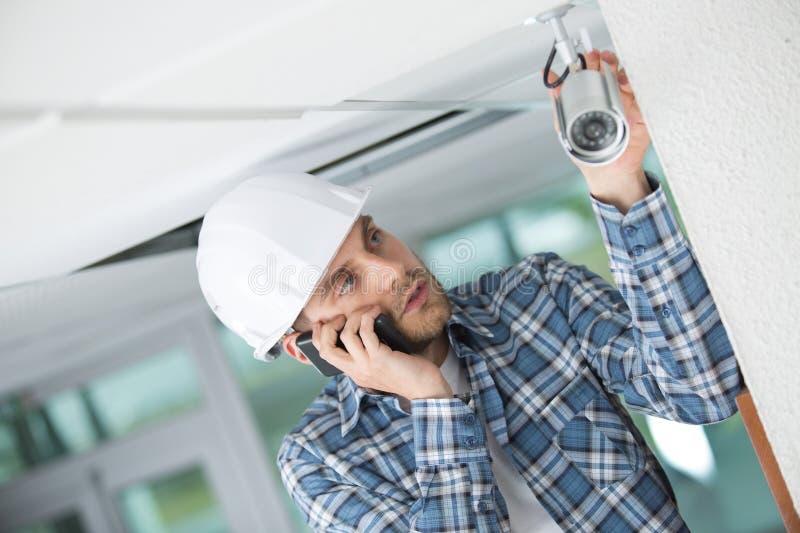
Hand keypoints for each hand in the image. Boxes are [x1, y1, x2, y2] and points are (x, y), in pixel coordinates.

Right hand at [312, 305, 452, 399]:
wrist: (425, 389)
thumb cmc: (409, 374)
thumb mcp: (382, 365)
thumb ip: (370, 354)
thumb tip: (366, 328)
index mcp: (355, 372)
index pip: (326, 356)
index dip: (317, 338)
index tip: (322, 323)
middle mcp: (357, 371)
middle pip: (327, 348)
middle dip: (328, 328)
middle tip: (340, 317)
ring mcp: (367, 365)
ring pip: (345, 336)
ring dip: (354, 317)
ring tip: (366, 310)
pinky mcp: (379, 358)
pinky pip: (365, 332)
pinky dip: (368, 318)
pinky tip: (376, 312)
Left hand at [546, 49, 651, 211]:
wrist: (608, 171)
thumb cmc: (587, 151)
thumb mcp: (566, 125)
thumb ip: (560, 103)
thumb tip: (550, 81)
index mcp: (593, 96)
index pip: (592, 70)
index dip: (590, 60)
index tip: (585, 56)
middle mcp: (610, 95)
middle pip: (610, 68)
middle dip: (604, 59)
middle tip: (597, 59)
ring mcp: (626, 101)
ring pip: (626, 75)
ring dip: (619, 68)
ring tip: (610, 68)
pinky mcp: (640, 111)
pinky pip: (642, 91)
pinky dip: (635, 83)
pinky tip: (625, 83)